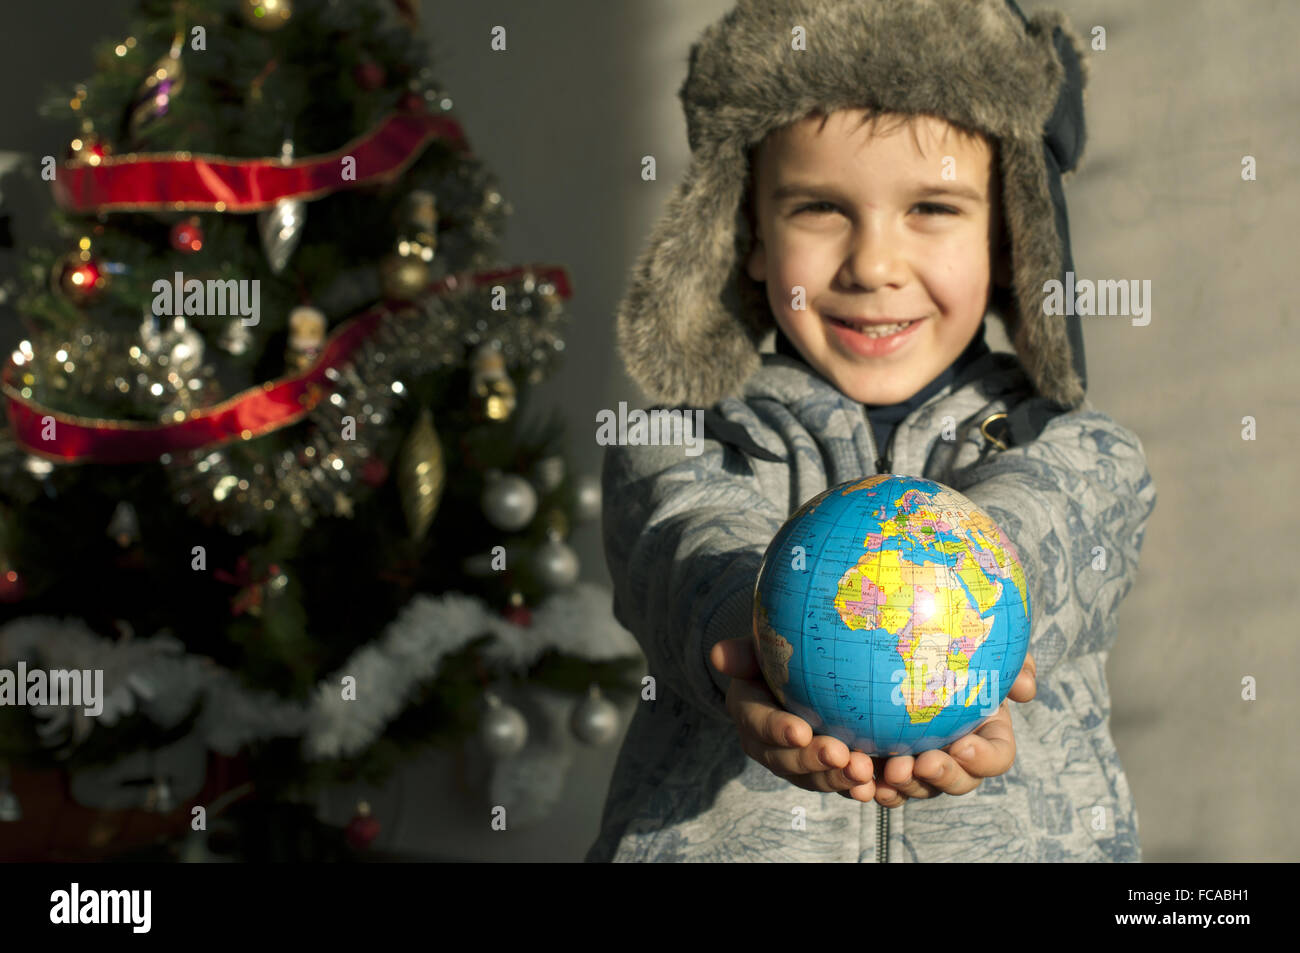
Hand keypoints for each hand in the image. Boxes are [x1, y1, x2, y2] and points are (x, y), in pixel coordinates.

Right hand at [710, 636, 878, 801]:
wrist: (805, 670)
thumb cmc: (782, 653)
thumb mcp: (763, 645)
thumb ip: (744, 652)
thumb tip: (718, 655)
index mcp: (750, 713)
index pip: (757, 724)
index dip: (776, 730)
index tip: (800, 731)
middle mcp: (769, 745)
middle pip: (786, 761)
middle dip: (812, 762)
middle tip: (840, 756)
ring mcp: (799, 763)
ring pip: (814, 779)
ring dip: (837, 780)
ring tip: (864, 774)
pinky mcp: (827, 772)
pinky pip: (840, 785)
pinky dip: (857, 788)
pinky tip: (878, 788)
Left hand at [870, 651, 1036, 808]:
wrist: (894, 649)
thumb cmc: (949, 650)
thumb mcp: (984, 649)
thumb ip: (1012, 663)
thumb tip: (1026, 688)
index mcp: (983, 733)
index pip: (995, 756)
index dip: (984, 759)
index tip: (963, 747)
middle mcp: (953, 757)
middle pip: (957, 781)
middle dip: (942, 777)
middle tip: (924, 763)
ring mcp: (918, 764)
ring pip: (916, 787)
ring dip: (904, 785)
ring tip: (890, 770)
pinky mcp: (881, 763)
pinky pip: (876, 782)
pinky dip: (866, 784)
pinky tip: (856, 775)